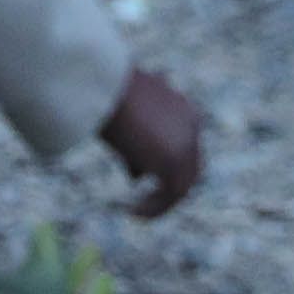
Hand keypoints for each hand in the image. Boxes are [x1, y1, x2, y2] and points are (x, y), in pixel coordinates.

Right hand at [98, 65, 205, 216]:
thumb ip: (137, 147)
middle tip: (144, 202)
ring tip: (136, 212)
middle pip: (190, 167)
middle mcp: (191, 124)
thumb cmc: (105, 93)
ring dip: (161, 201)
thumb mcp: (126, 120)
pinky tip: (132, 212)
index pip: (183, 144)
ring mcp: (186, 143)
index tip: (136, 175)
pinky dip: (154, 208)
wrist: (103, 81)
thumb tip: (137, 176)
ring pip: (183, 183)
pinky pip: (171, 194)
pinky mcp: (173, 161)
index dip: (163, 164)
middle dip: (167, 185)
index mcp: (182, 107)